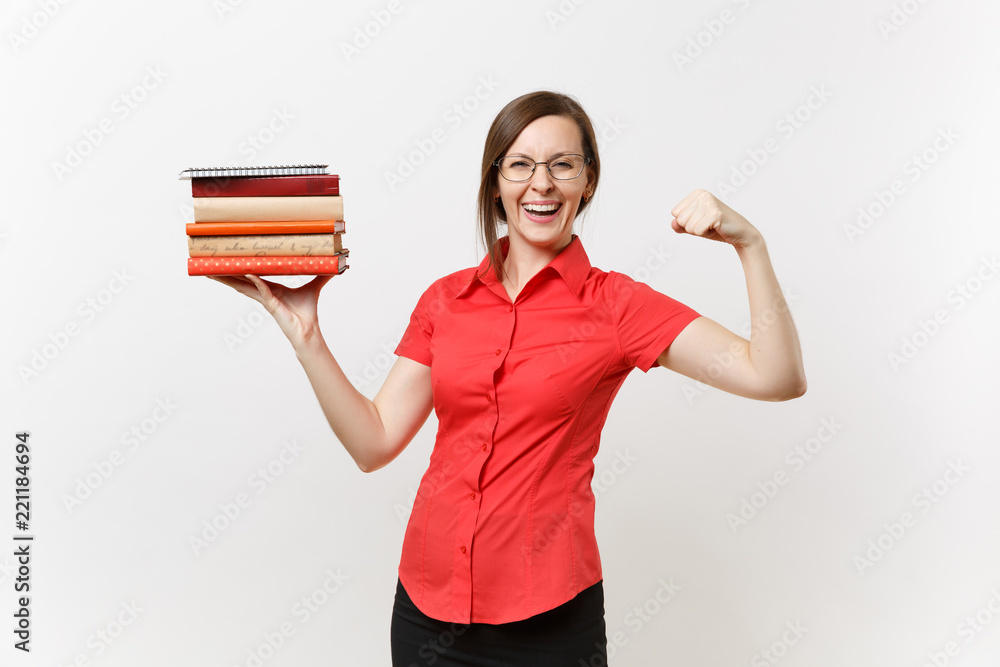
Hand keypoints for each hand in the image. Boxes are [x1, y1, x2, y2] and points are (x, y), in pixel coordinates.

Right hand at [207, 274, 332, 345]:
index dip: (239, 268)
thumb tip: (334, 265)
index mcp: (271, 289)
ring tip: (214, 271)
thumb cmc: (307, 313)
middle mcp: (265, 294)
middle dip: (225, 273)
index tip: (228, 258)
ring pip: (244, 286)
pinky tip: (249, 273)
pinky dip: (256, 282)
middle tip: (210, 265)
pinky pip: (262, 291)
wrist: (309, 331)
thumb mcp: (314, 288)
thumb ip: (321, 276)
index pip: (251, 276)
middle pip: (240, 281)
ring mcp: (266, 300)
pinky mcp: (272, 306)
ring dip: (231, 278)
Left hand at [670, 189, 761, 248]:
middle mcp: (703, 195)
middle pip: (680, 219)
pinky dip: (706, 233)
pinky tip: (717, 228)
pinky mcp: (715, 214)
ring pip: (688, 226)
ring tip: (713, 226)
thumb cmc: (717, 228)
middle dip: (692, 227)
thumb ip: (681, 226)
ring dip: (700, 231)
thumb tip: (673, 223)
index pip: (675, 213)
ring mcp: (709, 203)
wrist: (740, 233)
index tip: (702, 220)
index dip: (687, 222)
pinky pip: (697, 231)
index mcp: (697, 194)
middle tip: (708, 224)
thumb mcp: (695, 226)